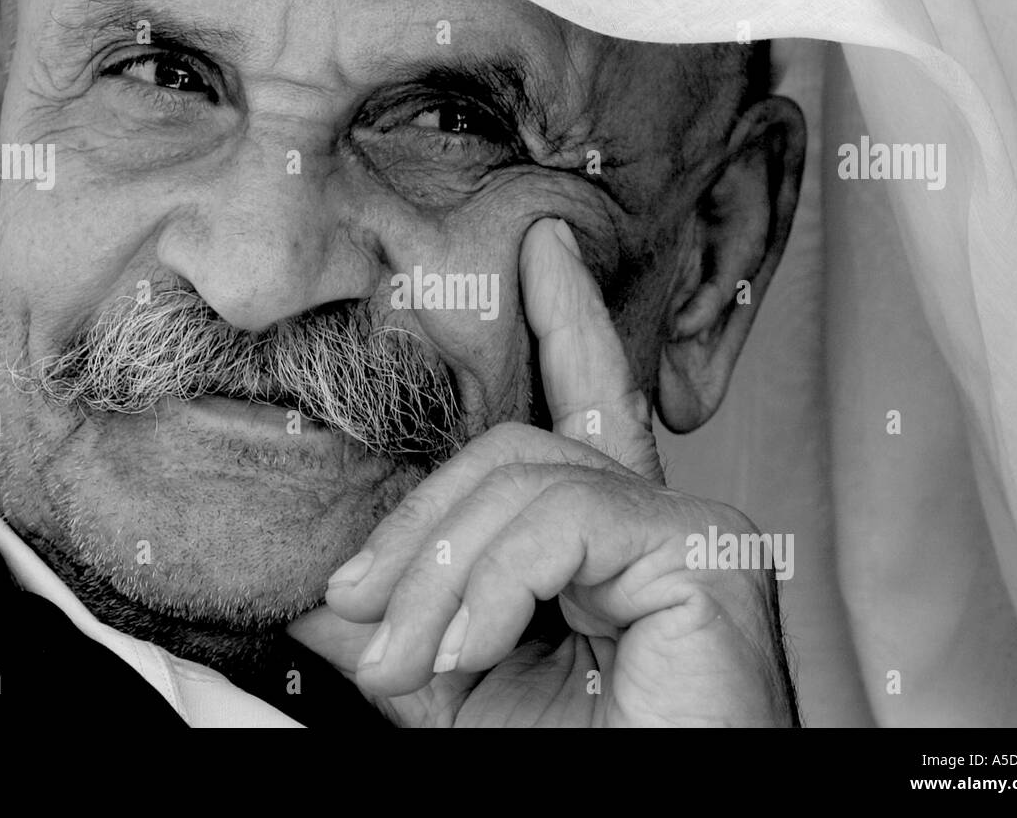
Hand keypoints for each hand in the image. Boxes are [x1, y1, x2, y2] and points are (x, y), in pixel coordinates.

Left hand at [287, 218, 796, 726]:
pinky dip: (492, 586)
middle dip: (419, 524)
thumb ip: (403, 622)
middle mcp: (659, 518)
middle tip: (353, 605)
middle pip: (515, 450)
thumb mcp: (461, 687)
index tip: (541, 251)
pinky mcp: (703, 549)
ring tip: (408, 666)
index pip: (585, 410)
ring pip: (525, 481)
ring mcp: (688, 526)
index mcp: (613, 541)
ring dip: (440, 576)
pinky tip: (472, 649)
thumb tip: (313, 594)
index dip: (566, 320)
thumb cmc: (581, 765)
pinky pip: (561, 521)